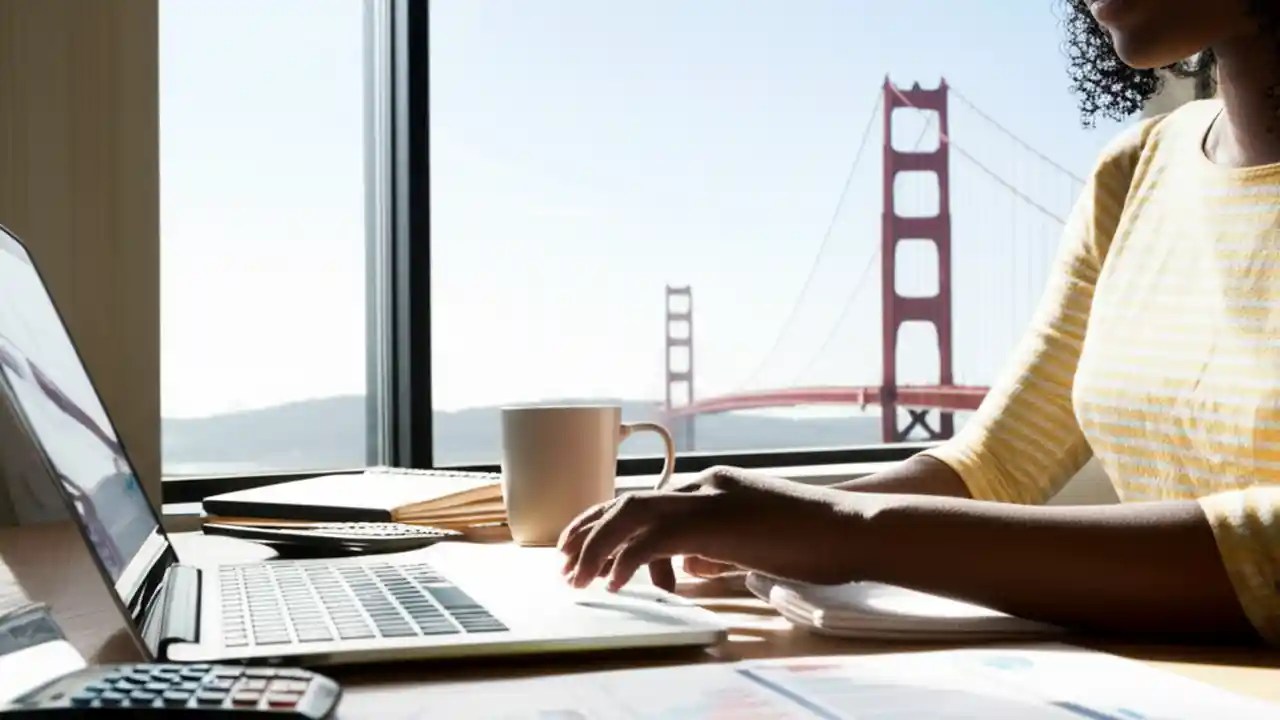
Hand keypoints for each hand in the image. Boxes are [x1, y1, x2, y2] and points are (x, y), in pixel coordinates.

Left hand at [557, 466, 858, 591]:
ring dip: (596, 546)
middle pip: (626, 501)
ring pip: (630, 514)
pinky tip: (615, 582)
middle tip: (563, 563)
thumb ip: (714, 550)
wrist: (854, 529)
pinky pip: (655, 539)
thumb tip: (685, 567)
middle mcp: (703, 486)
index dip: (606, 524)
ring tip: (578, 577)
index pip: (644, 500)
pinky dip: (627, 560)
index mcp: (711, 487)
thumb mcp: (752, 544)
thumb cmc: (814, 541)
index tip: (583, 550)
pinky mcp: (716, 523)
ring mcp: (709, 500)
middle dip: (587, 532)